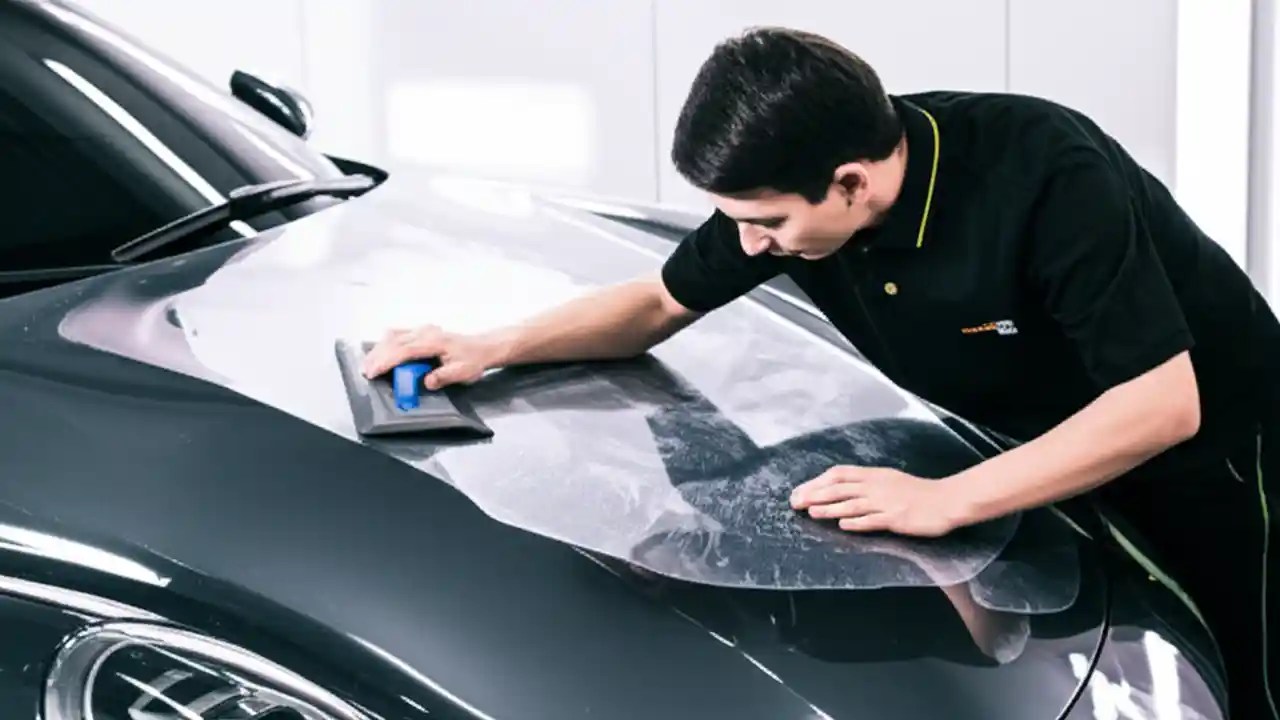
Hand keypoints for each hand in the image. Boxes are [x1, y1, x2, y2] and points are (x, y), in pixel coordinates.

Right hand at [360, 325, 497, 389]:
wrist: (483, 347)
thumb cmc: (473, 360)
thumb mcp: (463, 372)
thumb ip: (444, 377)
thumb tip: (427, 382)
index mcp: (434, 342)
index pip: (404, 350)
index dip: (386, 361)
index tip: (373, 372)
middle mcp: (425, 332)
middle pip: (394, 341)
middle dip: (377, 356)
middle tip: (365, 371)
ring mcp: (422, 330)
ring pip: (393, 336)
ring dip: (379, 349)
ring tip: (369, 364)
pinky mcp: (421, 332)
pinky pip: (398, 334)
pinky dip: (386, 343)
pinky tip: (380, 352)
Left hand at [789, 466, 966, 537]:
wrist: (946, 501)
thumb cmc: (918, 493)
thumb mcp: (889, 480)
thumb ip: (867, 484)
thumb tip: (842, 489)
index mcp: (874, 475)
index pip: (839, 474)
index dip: (818, 481)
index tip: (801, 490)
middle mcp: (877, 486)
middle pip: (840, 488)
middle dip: (815, 494)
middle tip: (796, 502)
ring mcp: (886, 502)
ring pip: (852, 504)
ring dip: (830, 508)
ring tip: (812, 512)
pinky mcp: (896, 518)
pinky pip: (873, 520)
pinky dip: (857, 522)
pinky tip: (843, 525)